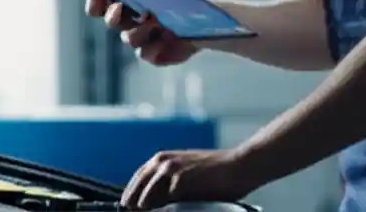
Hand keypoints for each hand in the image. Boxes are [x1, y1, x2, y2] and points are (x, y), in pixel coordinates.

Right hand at [85, 0, 196, 65]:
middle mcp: (128, 24)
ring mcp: (141, 41)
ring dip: (136, 31)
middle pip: (112, 20)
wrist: (204, 22)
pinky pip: (148, 53)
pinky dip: (156, 47)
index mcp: (124, 3)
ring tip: (152, 22)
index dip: (95, 0)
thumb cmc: (181, 0)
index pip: (101, 3)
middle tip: (119, 7)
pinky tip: (166, 39)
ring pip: (129, 38)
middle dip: (112, 14)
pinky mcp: (155, 55)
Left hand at [120, 149, 264, 208]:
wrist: (238, 167)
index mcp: (161, 159)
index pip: (136, 180)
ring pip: (145, 197)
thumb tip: (149, 203)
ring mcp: (170, 170)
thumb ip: (168, 185)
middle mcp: (161, 162)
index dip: (131, 196)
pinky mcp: (179, 181)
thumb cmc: (215, 174)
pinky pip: (163, 202)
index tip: (128, 209)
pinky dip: (161, 210)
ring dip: (143, 208)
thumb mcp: (186, 174)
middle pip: (135, 190)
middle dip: (132, 204)